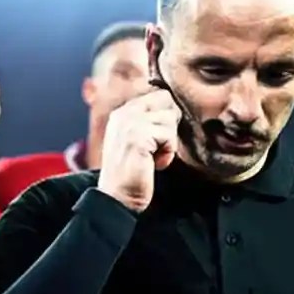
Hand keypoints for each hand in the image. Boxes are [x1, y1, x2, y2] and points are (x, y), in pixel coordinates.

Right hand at [96, 88, 180, 211]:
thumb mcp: (138, 141)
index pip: (157, 95)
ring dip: (168, 142)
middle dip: (170, 123)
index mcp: (122, 112)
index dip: (167, 115)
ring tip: (154, 158)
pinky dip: (168, 153)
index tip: (159, 139)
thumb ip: (149, 122)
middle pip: (165, 99)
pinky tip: (155, 165)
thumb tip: (175, 109)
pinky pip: (169, 136)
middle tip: (159, 146)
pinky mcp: (138, 137)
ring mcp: (129, 124)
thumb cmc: (132, 174)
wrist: (118, 198)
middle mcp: (124, 113)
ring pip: (170, 118)